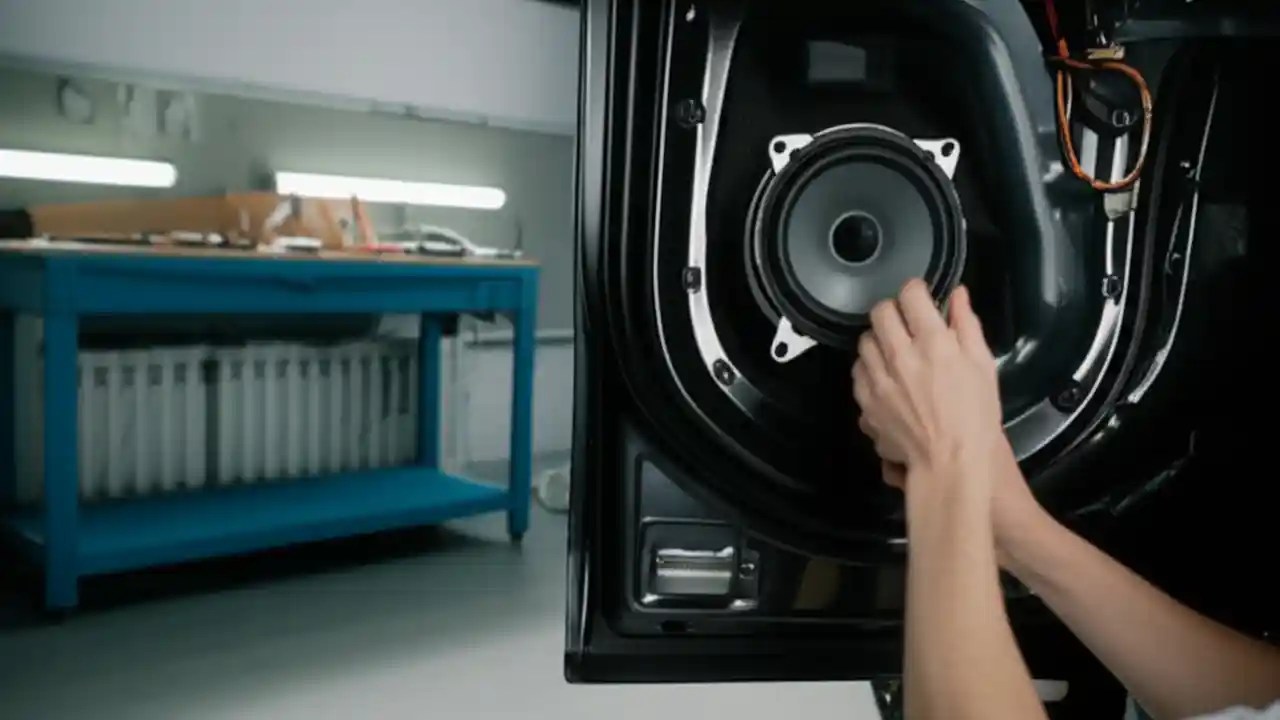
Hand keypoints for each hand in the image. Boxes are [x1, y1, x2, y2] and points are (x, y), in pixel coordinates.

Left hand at [852, 280, 1005, 501]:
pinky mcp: (867, 401)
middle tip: (905, 321)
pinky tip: (884, 375)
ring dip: (878, 339)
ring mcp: (879, 379)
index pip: (910, 295)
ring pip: (865, 341)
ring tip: (894, 350)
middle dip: (893, 310)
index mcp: (933, 342)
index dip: (915, 290)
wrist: (950, 461)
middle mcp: (901, 356)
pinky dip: (868, 368)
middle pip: (880, 312)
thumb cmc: (975, 414)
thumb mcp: (983, 364)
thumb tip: (957, 295)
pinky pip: (857, 371)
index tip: (920, 296)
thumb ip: (966, 325)